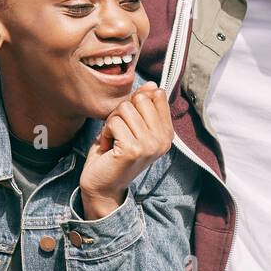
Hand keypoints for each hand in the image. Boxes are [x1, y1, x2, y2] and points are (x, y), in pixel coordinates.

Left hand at [79, 83, 172, 219]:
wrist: (103, 186)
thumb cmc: (114, 154)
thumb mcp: (132, 126)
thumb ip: (142, 106)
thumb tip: (153, 85)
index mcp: (167, 133)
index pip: (157, 95)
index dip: (136, 102)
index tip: (129, 122)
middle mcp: (163, 139)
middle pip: (140, 99)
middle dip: (122, 111)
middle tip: (118, 131)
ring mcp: (150, 145)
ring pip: (125, 109)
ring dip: (112, 122)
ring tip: (112, 139)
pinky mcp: (134, 149)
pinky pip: (114, 122)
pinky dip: (105, 132)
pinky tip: (107, 147)